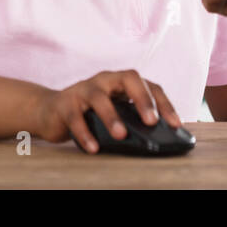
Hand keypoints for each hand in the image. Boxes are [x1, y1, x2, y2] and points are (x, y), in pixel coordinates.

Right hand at [32, 70, 179, 153]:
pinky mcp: (65, 103)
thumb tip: (156, 141)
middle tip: (152, 121)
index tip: (175, 124)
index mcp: (121, 82)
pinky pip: (75, 117)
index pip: (148, 85)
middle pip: (128, 78)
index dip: (164, 103)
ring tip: (121, 135)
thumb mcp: (113, 112)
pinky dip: (84, 133)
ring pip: (99, 97)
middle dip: (143, 99)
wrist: (50, 111)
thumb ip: (131, 120)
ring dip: (111, 116)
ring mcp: (84, 89)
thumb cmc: (90, 113)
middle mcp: (105, 80)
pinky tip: (93, 147)